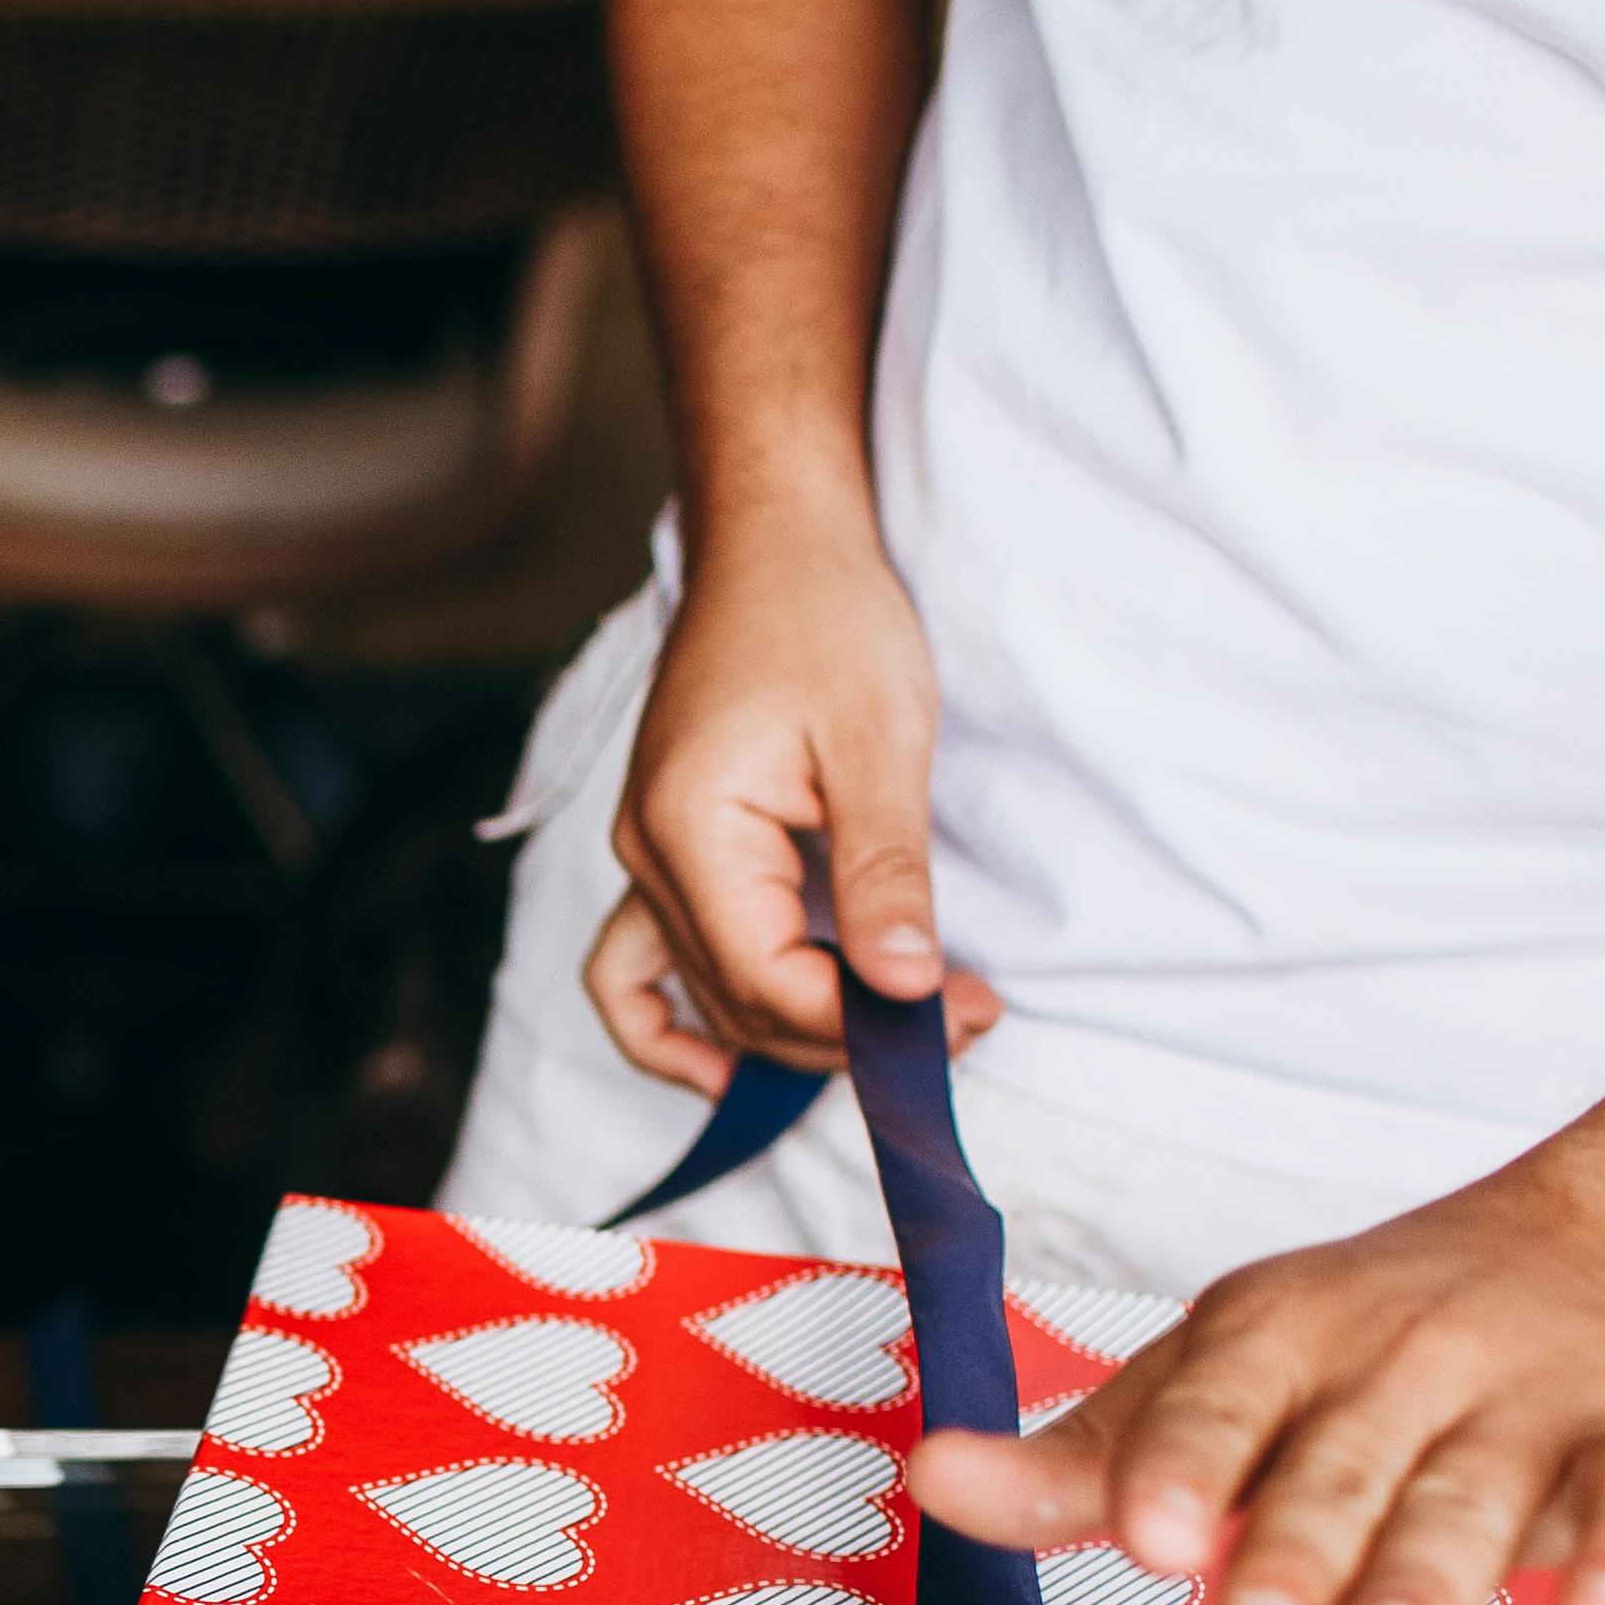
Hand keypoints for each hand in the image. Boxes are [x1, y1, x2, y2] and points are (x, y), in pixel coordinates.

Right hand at [589, 517, 1004, 1093]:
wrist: (775, 536)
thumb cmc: (826, 613)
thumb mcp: (880, 739)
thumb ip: (886, 872)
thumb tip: (907, 987)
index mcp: (690, 830)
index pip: (770, 980)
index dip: (868, 1021)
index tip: (969, 1014)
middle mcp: (646, 856)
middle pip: (739, 1003)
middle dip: (850, 1032)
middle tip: (965, 1020)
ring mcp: (644, 858)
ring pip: (702, 997)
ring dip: (793, 1033)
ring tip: (888, 1036)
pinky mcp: (666, 851)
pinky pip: (634, 970)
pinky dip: (669, 1030)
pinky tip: (726, 1068)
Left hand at [908, 1163, 1604, 1604]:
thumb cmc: (1376, 1345)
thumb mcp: (1220, 1379)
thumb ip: (1086, 1458)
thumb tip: (931, 1482)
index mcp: (1279, 1334)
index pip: (1220, 1403)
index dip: (1188, 1468)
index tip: (1151, 1538)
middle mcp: (1402, 1356)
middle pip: (1341, 1471)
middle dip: (1293, 1561)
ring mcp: (1531, 1395)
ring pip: (1474, 1496)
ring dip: (1428, 1583)